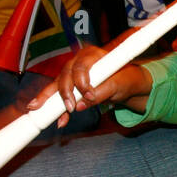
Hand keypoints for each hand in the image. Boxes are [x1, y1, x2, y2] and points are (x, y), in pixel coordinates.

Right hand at [25, 45, 153, 127]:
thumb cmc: (125, 79)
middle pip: (65, 76)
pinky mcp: (70, 86)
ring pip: (58, 87)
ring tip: (51, 115)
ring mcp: (72, 74)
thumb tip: (81, 105)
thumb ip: (102, 93)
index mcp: (92, 55)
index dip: (81, 82)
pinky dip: (60, 110)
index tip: (89, 96)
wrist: (126, 83)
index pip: (80, 66)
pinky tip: (61, 121)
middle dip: (64, 93)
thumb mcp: (119, 85)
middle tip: (70, 107)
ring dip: (54, 103)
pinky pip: (61, 98)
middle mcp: (78, 62)